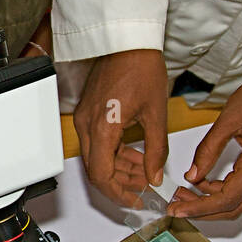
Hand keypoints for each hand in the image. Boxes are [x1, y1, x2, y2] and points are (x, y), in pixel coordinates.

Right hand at [74, 49, 169, 206]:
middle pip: (96, 170)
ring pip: (96, 158)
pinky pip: (96, 143)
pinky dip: (113, 154)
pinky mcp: (88, 113)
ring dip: (118, 169)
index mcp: (102, 127)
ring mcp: (85, 119)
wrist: (127, 40)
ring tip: (143, 172)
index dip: (117, 194)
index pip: (101, 175)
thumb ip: (156, 150)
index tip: (135, 200)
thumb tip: (154, 175)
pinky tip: (133, 154)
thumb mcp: (156, 114)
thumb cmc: (140, 66)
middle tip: (143, 189)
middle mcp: (87, 125)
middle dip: (120, 183)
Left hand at [167, 65, 241, 219]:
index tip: (177, 209)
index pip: (226, 200)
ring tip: (184, 191)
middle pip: (233, 206)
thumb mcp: (228, 120)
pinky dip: (221, 189)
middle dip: (202, 209)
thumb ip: (208, 150)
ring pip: (238, 199)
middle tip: (177, 203)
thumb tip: (193, 174)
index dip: (199, 208)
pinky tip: (202, 181)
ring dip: (210, 200)